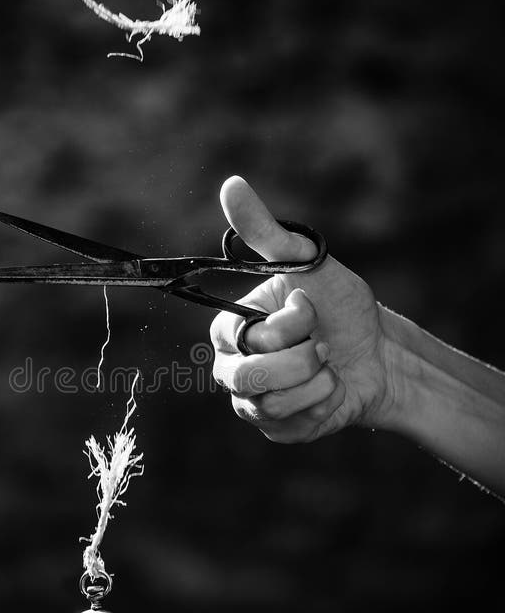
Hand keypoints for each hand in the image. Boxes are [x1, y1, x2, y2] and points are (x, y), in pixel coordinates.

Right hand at [210, 176, 395, 442]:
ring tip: (328, 367)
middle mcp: (232, 366)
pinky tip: (329, 391)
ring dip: (316, 381)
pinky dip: (321, 404)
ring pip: (270, 403)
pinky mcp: (273, 428)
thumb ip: (265, 231)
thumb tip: (231, 184)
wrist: (381, 356)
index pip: (238, 336)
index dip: (282, 328)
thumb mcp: (307, 264)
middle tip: (324, 345)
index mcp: (232, 328)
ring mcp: (250, 401)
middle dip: (303, 358)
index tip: (310, 312)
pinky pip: (287, 425)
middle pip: (249, 376)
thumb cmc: (341, 307)